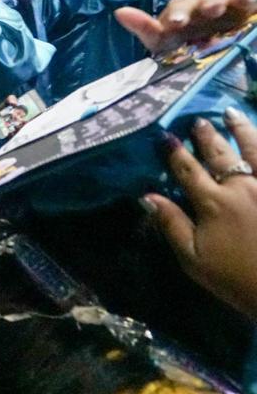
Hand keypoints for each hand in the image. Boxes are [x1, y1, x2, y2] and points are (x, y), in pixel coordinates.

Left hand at [115, 0, 256, 53]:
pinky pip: (248, 8)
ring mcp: (226, 10)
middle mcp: (203, 6)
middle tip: (212, 10)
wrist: (202, 51)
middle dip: (208, 4)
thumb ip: (143, 27)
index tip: (176, 24)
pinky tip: (254, 4)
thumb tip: (119, 11)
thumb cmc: (177, 42)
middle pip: (206, 0)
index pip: (179, 9)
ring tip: (243, 0)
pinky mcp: (242, 16)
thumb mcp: (160, 39)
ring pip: (229, 0)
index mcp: (182, 11)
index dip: (178, 14)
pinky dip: (252, 3)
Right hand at [149, 111, 256, 319]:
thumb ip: (172, 225)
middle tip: (198, 120)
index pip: (188, 170)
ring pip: (254, 149)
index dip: (174, 152)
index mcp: (214, 203)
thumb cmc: (236, 278)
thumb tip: (147, 196)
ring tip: (232, 114)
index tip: (164, 136)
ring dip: (242, 130)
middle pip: (220, 154)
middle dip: (206, 135)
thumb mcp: (194, 260)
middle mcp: (242, 186)